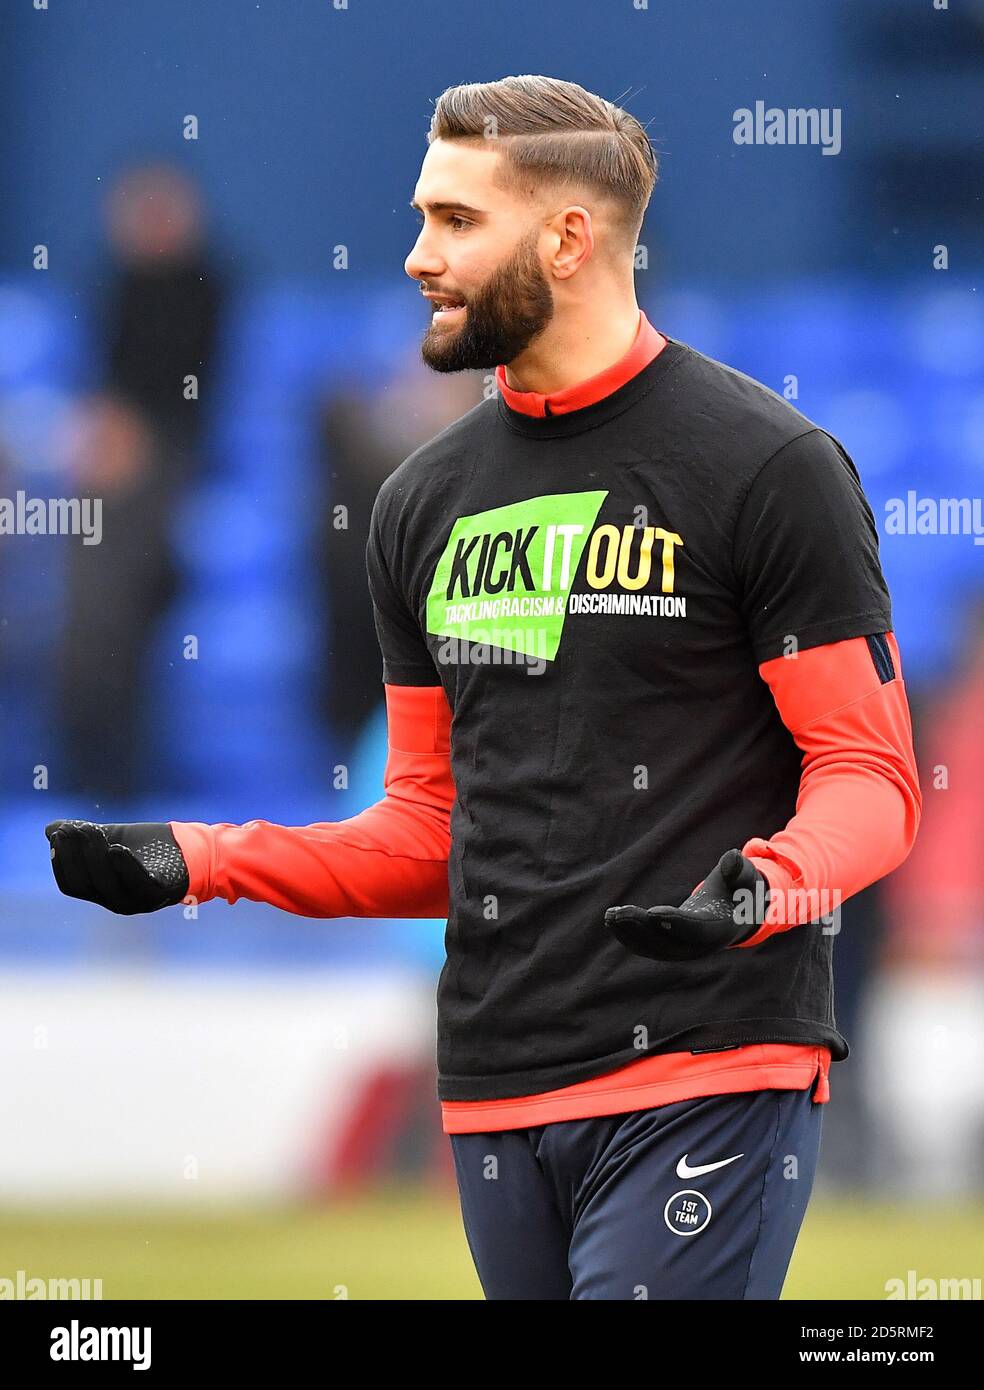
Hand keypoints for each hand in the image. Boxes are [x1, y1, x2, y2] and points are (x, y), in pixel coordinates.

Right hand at [45, 820, 189, 914]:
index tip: (58, 834)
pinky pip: (138, 883)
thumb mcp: (113, 837)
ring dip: (95, 856)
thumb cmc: (150, 847)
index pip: (71, 884)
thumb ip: (85, 836)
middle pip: (85, 883)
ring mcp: (138, 900)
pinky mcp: (160, 894)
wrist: (192, 850)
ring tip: (91, 830)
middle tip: (73, 828)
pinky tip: (117, 847)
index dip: (61, 861)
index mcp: (101, 891)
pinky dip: (125, 866)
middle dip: (75, 855)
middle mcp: (116, 900)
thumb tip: (51, 829)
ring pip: (107, 884)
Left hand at [605, 849, 768, 961]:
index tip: (652, 913)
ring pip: (654, 948)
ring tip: (610, 915)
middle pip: (669, 943)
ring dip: (630, 934)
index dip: (675, 923)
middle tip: (618, 913)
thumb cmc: (740, 889)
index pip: (696, 930)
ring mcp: (685, 950)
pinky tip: (612, 920)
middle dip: (642, 929)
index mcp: (720, 929)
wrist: (737, 911)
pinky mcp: (672, 947)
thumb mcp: (744, 877)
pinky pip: (648, 947)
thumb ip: (738, 869)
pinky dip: (629, 936)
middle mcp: (702, 946)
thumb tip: (731, 859)